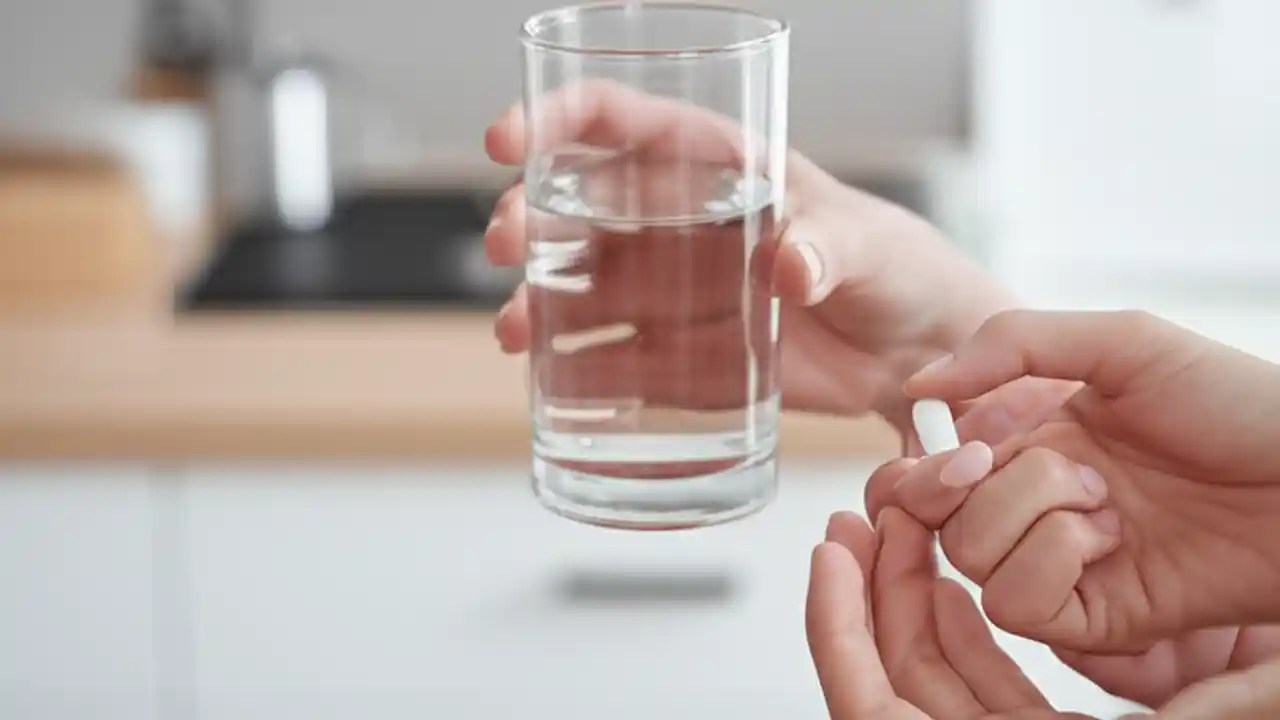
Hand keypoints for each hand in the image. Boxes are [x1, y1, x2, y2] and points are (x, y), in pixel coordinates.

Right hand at [483, 81, 1011, 430]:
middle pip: (577, 207)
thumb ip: (831, 246)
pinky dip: (571, 371)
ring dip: (534, 302)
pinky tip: (548, 382)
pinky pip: (608, 360)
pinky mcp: (677, 358)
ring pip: (578, 287)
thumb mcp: (871, 244)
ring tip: (515, 332)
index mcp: (716, 168)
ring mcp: (670, 294)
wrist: (918, 354)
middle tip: (507, 243)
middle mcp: (677, 226)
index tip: (507, 140)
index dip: (556, 120)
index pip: (620, 123)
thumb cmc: (899, 268)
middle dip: (527, 217)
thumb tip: (789, 264)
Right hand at [868, 310, 1279, 706]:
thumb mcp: (1125, 344)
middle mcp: (1041, 506)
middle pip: (942, 518)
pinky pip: (1021, 606)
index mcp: (1037, 443)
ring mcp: (1066, 563)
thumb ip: (1014, 343)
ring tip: (1102, 500)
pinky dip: (1049, 563)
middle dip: (979, 487)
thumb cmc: (1240, 404)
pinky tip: (1106, 539)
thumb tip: (919, 383)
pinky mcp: (1097, 616)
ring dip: (1029, 516)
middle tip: (1054, 465)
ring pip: (974, 560)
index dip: (924, 466)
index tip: (963, 446)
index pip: (932, 472)